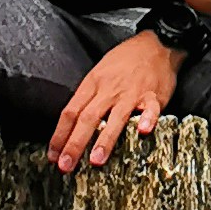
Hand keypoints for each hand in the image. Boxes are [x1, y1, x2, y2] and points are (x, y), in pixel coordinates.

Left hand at [49, 32, 184, 173]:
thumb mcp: (100, 73)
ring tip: (96, 160)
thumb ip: (89, 97)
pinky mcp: (154, 95)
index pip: (70, 112)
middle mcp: (109, 90)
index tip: (53, 155)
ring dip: (104, 140)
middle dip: (74, 144)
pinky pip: (151, 109)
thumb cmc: (126, 60)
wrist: (156, 44)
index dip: (59, 135)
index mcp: (93, 84)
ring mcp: (132, 93)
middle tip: (65, 165)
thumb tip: (73, 124)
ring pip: (115, 117)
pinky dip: (148, 120)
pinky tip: (142, 131)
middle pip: (87, 118)